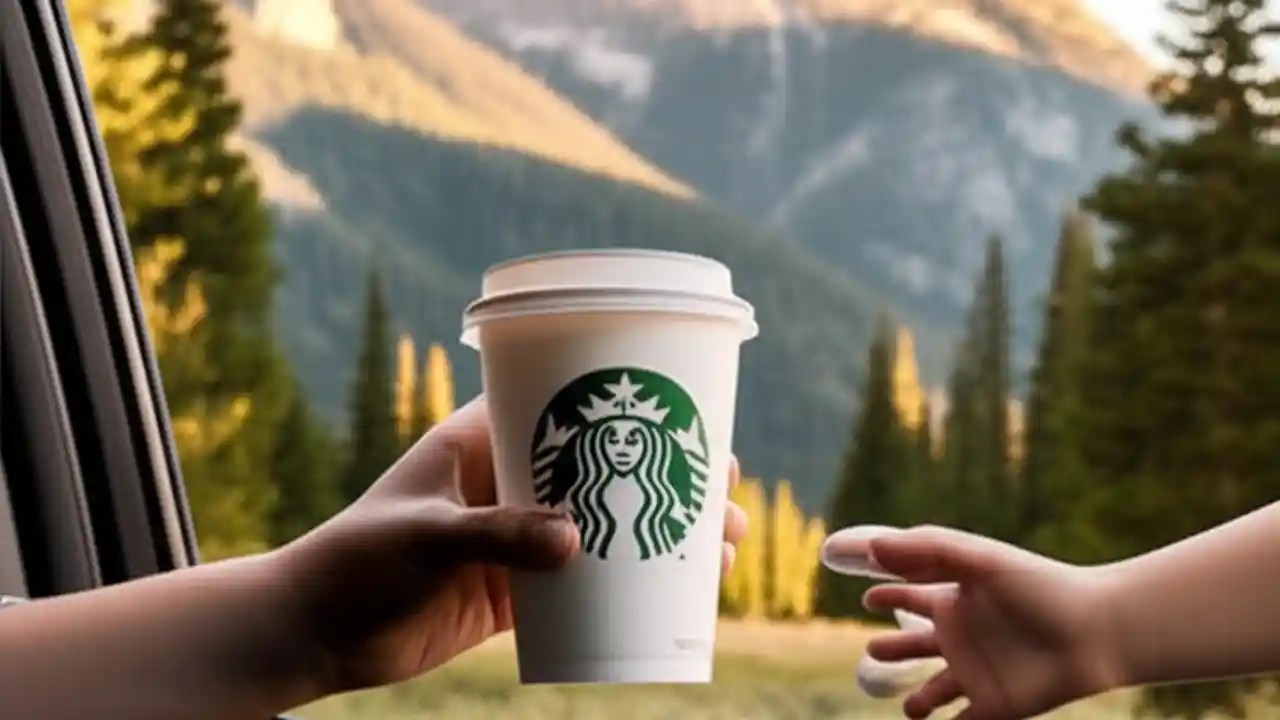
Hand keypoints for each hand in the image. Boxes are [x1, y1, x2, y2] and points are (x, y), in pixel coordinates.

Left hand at [277, 396, 748, 692]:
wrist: (314, 632)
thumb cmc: (356, 560)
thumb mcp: (425, 536)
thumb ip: (497, 536)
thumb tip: (576, 544)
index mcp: (480, 442)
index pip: (564, 407)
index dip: (628, 408)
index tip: (688, 418)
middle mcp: (506, 484)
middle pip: (602, 469)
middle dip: (665, 478)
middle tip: (725, 491)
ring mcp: (513, 538)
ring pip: (603, 527)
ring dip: (659, 535)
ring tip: (722, 550)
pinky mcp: (513, 592)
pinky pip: (583, 585)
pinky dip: (627, 588)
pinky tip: (674, 598)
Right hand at [856, 526, 1120, 719]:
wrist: (1095, 631)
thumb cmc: (1039, 586)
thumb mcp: (979, 559)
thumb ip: (926, 550)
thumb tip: (874, 547)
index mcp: (955, 600)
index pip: (911, 597)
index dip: (889, 596)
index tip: (868, 598)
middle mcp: (963, 637)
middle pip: (916, 646)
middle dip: (893, 649)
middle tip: (873, 651)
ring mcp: (976, 673)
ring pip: (936, 691)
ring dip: (918, 701)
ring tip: (910, 707)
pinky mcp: (993, 707)